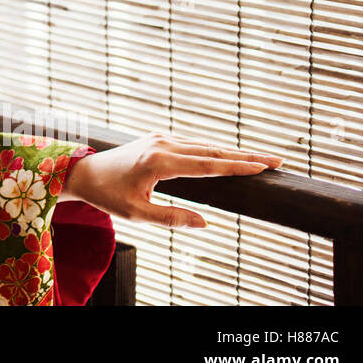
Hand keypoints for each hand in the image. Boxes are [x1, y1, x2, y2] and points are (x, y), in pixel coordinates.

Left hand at [60, 132, 284, 228]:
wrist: (85, 173)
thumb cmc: (109, 195)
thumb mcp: (138, 214)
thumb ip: (171, 218)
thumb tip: (205, 224)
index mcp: (158, 161)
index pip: (207, 165)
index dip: (237, 167)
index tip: (264, 168)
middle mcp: (162, 144)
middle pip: (212, 150)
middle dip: (245, 156)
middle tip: (277, 160)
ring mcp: (160, 138)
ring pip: (204, 144)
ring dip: (233, 151)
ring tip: (261, 158)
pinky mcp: (158, 138)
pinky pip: (193, 143)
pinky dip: (215, 149)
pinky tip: (231, 155)